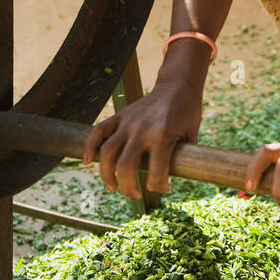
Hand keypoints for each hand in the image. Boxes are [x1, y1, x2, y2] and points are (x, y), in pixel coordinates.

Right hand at [82, 60, 205, 199]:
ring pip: (107, 152)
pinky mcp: (120, 115)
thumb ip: (181, 158)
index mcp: (163, 136)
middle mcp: (142, 130)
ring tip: (112, 187)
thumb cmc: (187, 113)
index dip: (159, 187)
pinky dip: (90, 146)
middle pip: (125, 167)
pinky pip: (98, 131)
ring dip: (106, 174)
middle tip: (134, 194)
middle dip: (127, 187)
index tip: (163, 187)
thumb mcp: (191, 136)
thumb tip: (170, 181)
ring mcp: (128, 122)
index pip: (156, 174)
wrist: (177, 85)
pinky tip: (87, 161)